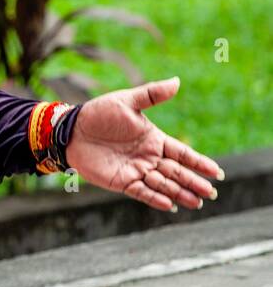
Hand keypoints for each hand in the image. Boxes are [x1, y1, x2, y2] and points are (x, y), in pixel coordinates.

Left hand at [66, 76, 222, 211]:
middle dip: (194, 182)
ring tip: (197, 202)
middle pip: (176, 171)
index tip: (216, 172)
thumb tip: (177, 81)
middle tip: (212, 192)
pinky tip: (170, 205)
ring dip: (179, 193)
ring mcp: (135, 170)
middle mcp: (148, 157)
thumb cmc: (98, 114)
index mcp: (153, 139)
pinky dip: (155, 198)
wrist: (70, 130)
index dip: (199, 162)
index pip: (182, 153)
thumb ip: (152, 95)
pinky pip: (141, 192)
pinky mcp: (121, 181)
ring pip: (162, 184)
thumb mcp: (127, 102)